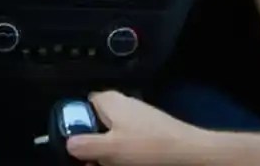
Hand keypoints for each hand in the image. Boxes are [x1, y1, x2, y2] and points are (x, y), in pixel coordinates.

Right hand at [66, 90, 207, 165]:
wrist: (190, 154)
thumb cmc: (147, 147)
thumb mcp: (110, 149)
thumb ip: (84, 145)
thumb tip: (69, 145)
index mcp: (108, 101)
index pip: (81, 105)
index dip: (75, 124)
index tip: (75, 144)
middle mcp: (122, 104)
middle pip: (97, 123)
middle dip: (92, 143)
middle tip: (93, 161)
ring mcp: (138, 117)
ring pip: (113, 134)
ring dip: (109, 152)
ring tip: (111, 164)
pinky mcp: (150, 130)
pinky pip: (129, 140)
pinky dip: (125, 153)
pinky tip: (129, 163)